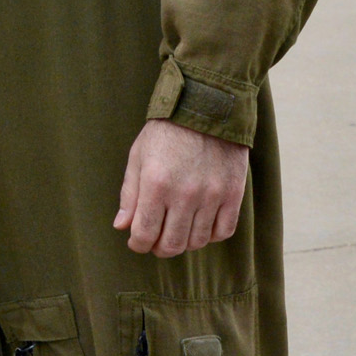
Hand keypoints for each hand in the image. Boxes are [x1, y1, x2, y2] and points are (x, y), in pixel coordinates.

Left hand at [114, 118, 249, 257]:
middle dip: (160, 248)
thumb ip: (130, 194)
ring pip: (197, 241)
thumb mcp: (139, 156)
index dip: (138, 244)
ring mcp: (212, 195)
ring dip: (185, 242)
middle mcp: (184, 194)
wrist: (206, 107)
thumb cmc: (166, 131)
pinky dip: (211, 234)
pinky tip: (202, 223)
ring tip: (179, 228)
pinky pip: (224, 231)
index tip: (138, 240)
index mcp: (156, 184)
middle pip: (172, 245)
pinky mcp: (233, 193)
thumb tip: (122, 226)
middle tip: (157, 239)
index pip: (144, 235)